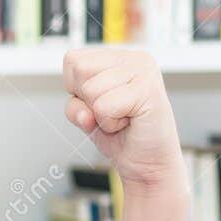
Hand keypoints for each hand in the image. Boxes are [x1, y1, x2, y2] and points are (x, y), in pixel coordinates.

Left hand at [62, 47, 186, 196]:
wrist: (146, 162)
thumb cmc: (119, 136)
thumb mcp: (85, 115)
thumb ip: (74, 104)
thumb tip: (85, 111)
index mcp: (119, 57)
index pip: (72, 60)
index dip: (75, 89)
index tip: (99, 103)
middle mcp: (134, 58)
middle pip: (79, 70)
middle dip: (86, 100)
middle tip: (112, 112)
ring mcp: (144, 71)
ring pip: (91, 89)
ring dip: (100, 114)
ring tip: (123, 118)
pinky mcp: (149, 90)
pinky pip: (104, 107)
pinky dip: (109, 123)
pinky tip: (129, 122)